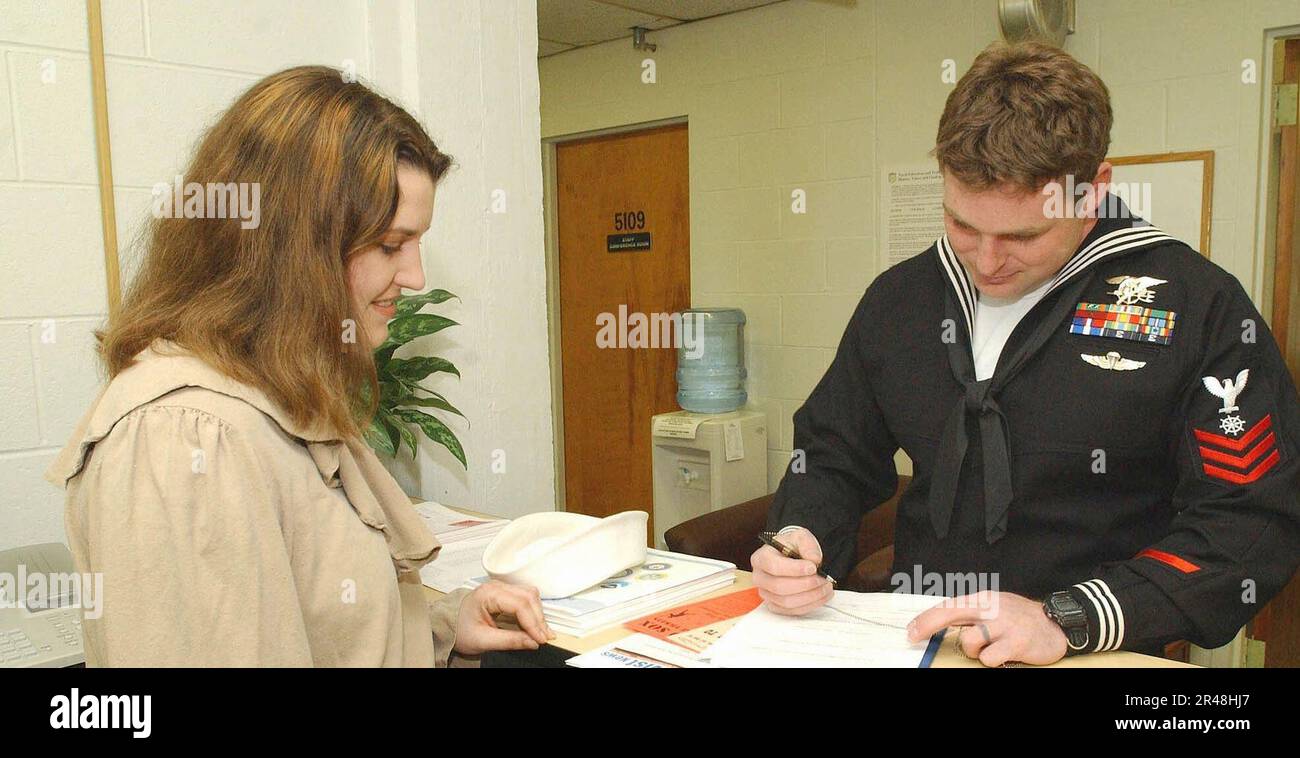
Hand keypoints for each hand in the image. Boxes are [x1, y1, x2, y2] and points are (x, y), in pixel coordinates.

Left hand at [453, 580, 554, 655]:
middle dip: (539, 618)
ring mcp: (501, 588)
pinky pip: (525, 599)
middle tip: (546, 638)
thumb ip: (510, 641)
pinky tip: (535, 626)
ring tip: (542, 633)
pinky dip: (533, 612)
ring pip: (529, 596)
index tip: (541, 639)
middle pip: (528, 597)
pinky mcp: (504, 594)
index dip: (533, 622)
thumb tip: (534, 642)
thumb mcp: (483, 640)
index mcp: (488, 594)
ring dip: (538, 614)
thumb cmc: (459, 631)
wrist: (446, 627)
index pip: (519, 604)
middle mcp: (496, 586)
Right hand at [749, 527, 833, 614]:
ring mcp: (766, 593)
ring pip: (787, 602)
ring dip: (810, 596)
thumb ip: (807, 545)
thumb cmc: (791, 547)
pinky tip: (821, 595)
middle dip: (805, 584)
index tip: (812, 568)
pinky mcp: (775, 605)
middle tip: (822, 579)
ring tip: (825, 587)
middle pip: (780, 587)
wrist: (790, 556)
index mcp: (761, 558)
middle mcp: (760, 577)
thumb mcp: (800, 537)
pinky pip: (792, 611)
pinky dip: (810, 605)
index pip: (774, 566)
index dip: (795, 569)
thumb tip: (813, 560)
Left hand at [905, 591, 1068, 666]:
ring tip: (989, 648)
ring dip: (974, 650)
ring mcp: (1004, 625)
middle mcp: (991, 608)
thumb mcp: (993, 607)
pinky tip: (1003, 655)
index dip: (926, 618)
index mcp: (982, 599)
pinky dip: (991, 660)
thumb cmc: (1019, 618)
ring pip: (970, 641)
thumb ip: (970, 614)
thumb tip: (938, 622)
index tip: (910, 630)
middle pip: (950, 613)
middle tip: (913, 636)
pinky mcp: (1017, 642)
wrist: (1056, 624)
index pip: (948, 606)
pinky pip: (990, 658)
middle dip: (927, 625)